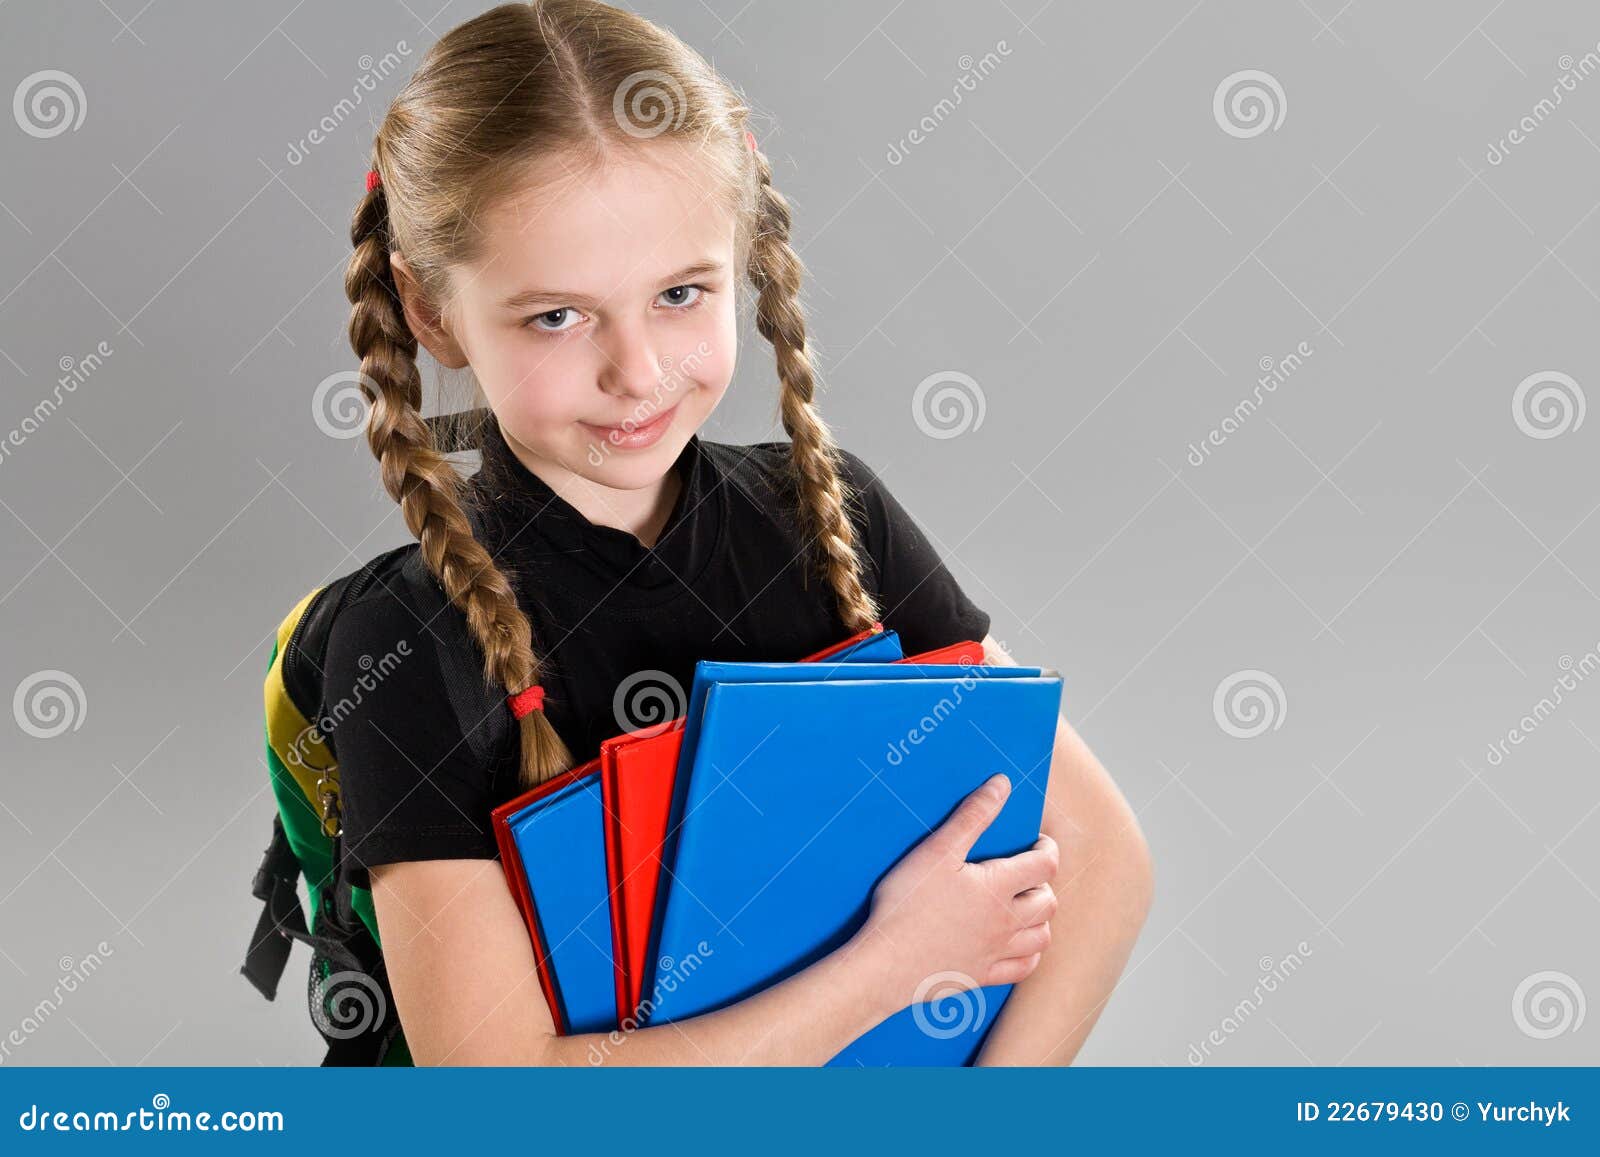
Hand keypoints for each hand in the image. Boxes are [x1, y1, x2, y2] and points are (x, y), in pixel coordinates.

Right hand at [852, 773, 1059, 1015]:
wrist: (884, 965)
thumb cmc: (905, 905)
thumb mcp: (936, 851)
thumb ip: (972, 815)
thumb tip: (1002, 784)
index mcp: (997, 888)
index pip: (1045, 865)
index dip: (1047, 848)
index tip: (1037, 842)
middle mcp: (1005, 923)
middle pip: (1048, 901)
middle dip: (1043, 882)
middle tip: (1026, 871)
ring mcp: (996, 952)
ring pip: (1042, 936)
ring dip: (1040, 918)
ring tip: (1023, 903)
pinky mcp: (982, 975)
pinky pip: (1023, 967)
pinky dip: (1029, 953)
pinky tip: (1017, 942)